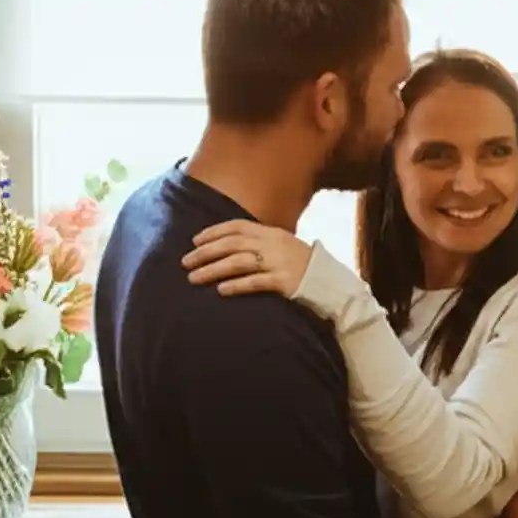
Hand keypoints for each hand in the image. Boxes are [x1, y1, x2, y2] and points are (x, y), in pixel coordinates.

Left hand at [181, 219, 311, 297]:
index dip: (214, 232)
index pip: (237, 226)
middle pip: (232, 244)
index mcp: (272, 233)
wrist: (332, 284)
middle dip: (206, 252)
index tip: (194, 241)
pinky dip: (236, 285)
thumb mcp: (284, 246)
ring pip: (238, 262)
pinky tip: (221, 290)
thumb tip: (231, 247)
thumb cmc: (304, 266)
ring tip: (194, 278)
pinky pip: (255, 282)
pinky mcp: (284, 282)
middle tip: (186, 262)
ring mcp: (279, 263)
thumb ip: (261, 243)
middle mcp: (273, 244)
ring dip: (213, 269)